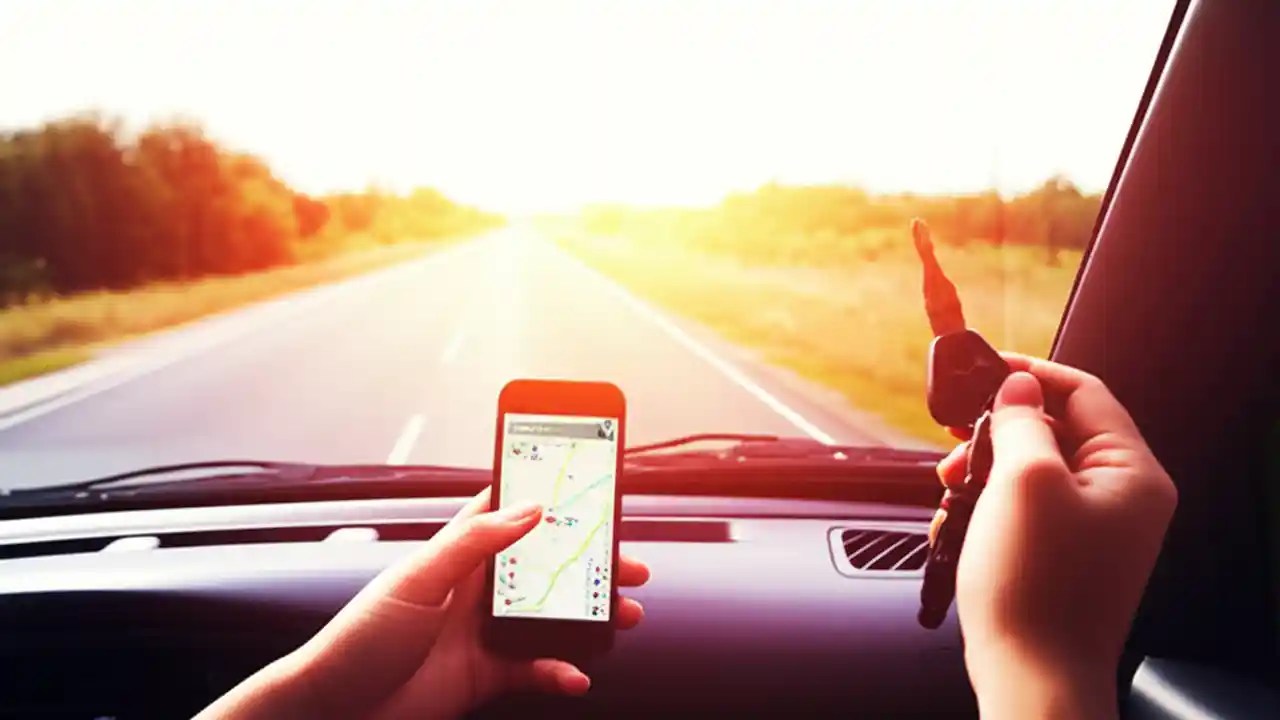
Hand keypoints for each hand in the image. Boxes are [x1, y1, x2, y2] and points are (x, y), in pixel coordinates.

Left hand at [197, 489, 649, 719]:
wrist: (334, 710)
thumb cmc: (358, 638)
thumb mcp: (416, 580)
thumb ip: (472, 543)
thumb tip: (527, 509)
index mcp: (456, 555)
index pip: (507, 511)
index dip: (545, 494)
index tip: (589, 483)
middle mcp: (475, 590)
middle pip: (546, 566)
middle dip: (590, 563)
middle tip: (629, 563)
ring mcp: (483, 633)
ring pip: (552, 616)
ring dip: (590, 616)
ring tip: (625, 616)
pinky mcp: (487, 675)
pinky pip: (536, 668)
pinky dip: (561, 671)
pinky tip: (575, 673)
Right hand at [936, 354, 1175, 718]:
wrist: (1032, 675)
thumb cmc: (1035, 585)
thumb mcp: (1025, 482)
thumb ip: (1024, 421)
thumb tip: (1019, 385)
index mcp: (1131, 473)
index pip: (1086, 392)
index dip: (1031, 373)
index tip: (982, 368)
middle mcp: (1122, 497)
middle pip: (1058, 429)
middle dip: (999, 429)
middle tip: (955, 440)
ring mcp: (1096, 528)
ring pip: (1036, 467)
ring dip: (988, 467)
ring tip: (951, 485)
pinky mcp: (1066, 554)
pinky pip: (1027, 505)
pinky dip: (991, 501)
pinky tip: (961, 515)